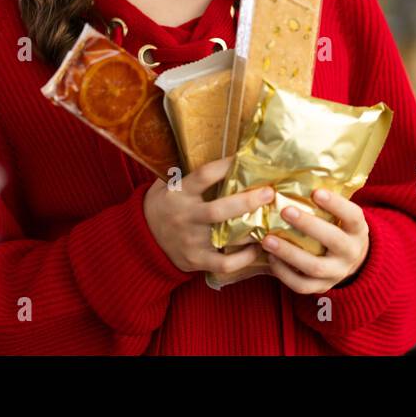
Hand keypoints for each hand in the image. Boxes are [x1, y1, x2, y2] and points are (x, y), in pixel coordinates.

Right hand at [143, 157, 272, 278]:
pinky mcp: (195, 260)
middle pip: (219, 209)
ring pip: (225, 236)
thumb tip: (220, 153)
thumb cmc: (164, 204)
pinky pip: (224, 263)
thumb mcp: (168, 184)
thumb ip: (189, 172)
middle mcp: (185, 216)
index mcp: (179, 193)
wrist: (142, 237)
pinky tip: (255, 249)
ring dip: (252, 230)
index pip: (204, 175)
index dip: (226, 166)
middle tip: (269, 192)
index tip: (246, 159)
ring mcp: (190, 240)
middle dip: (247, 200)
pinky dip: (243, 258)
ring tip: (273, 222)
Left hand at [262, 188, 369, 294]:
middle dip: (308, 225)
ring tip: (267, 239)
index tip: (315, 192)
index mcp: (358, 230)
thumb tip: (295, 175)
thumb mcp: (341, 215)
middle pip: (333, 240)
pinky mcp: (322, 287)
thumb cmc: (338, 227)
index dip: (336, 204)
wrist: (352, 261)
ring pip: (314, 266)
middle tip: (285, 210)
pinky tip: (270, 258)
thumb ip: (325, 201)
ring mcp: (337, 272)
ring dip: (289, 252)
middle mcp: (351, 252)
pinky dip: (284, 273)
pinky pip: (302, 285)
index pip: (352, 216)